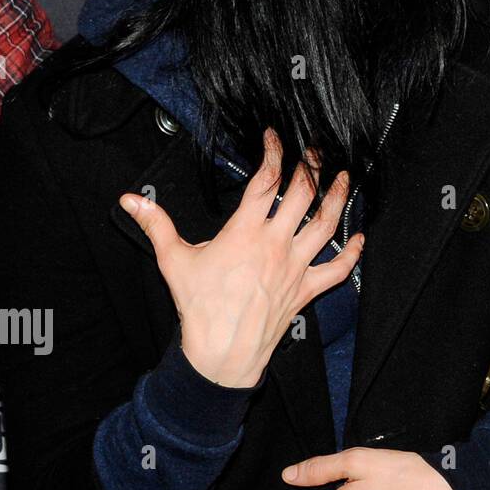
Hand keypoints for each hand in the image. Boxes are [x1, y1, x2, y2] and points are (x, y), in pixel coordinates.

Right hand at [118, 128, 363, 387]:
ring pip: (325, 225)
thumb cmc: (199, 307)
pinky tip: (359, 238)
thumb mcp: (173, 260)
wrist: (221, 352)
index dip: (273, 154)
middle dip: (312, 168)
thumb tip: (130, 201)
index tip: (275, 137)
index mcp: (245, 232)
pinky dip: (351, 253)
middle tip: (317, 151)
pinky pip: (337, 270)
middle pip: (302, 196)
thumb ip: (155, 225)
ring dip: (338, 199)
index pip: (265, 182)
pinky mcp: (306, 289)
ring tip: (344, 178)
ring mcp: (295, 266)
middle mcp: (275, 244)